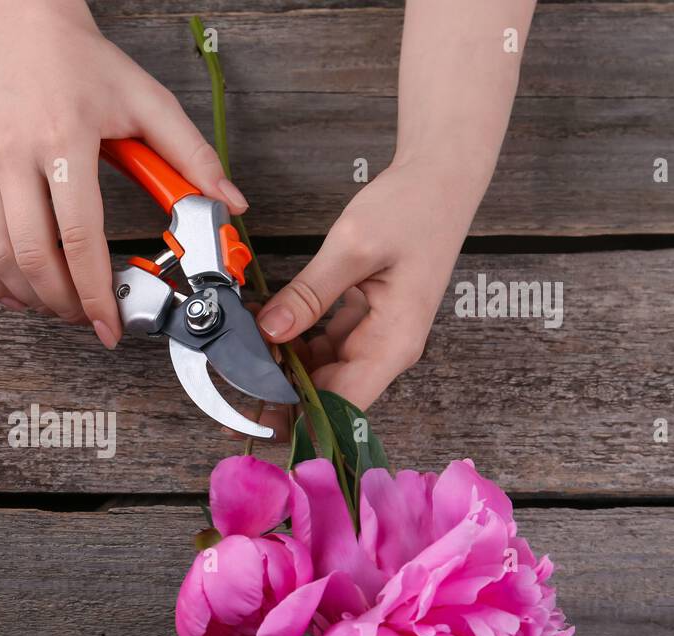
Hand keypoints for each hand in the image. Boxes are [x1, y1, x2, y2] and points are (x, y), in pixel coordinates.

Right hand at [0, 0, 247, 347]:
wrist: (26, 32)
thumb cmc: (86, 67)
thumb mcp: (148, 102)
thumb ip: (192, 155)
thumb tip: (229, 202)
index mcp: (66, 139)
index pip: (81, 236)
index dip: (96, 293)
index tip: (110, 326)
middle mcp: (15, 155)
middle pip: (33, 257)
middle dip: (64, 304)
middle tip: (88, 319)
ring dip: (27, 297)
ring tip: (59, 307)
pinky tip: (13, 291)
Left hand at [246, 159, 477, 434]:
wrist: (442, 177)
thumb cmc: (413, 208)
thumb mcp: (353, 248)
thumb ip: (309, 294)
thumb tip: (269, 333)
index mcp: (393, 343)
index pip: (342, 406)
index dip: (298, 419)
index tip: (254, 418)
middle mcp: (386, 350)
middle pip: (328, 395)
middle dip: (281, 394)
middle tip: (231, 385)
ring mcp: (375, 337)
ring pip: (321, 373)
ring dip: (283, 366)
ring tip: (241, 351)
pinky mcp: (364, 322)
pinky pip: (323, 346)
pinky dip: (294, 341)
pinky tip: (265, 326)